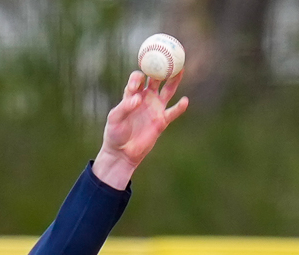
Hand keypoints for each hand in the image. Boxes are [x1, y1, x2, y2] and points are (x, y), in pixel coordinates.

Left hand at [93, 70, 188, 189]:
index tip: (139, 81)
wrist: (122, 153)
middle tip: (168, 58)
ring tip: (181, 69)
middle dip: (161, 68)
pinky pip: (173, 112)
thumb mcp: (115, 118)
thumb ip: (125, 106)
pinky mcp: (161, 121)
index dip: (139, 76)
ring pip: (167, 90)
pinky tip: (184, 101)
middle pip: (156, 79)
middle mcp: (145, 98)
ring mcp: (154, 109)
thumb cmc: (114, 134)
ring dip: (174, 80)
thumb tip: (139, 99)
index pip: (138, 78)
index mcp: (132, 95)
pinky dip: (180, 107)